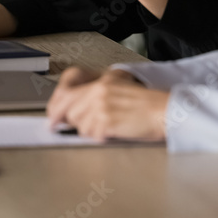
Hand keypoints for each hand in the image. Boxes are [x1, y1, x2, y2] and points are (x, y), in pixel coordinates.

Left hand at [46, 66, 168, 141]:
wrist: (164, 111)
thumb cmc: (147, 104)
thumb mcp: (121, 86)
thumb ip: (98, 92)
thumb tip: (75, 108)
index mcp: (102, 80)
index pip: (67, 86)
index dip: (56, 101)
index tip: (53, 114)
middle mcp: (99, 90)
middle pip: (67, 107)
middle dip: (64, 119)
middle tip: (59, 127)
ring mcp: (101, 105)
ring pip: (78, 123)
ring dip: (86, 130)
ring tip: (103, 128)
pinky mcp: (106, 121)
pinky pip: (90, 134)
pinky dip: (97, 137)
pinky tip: (110, 133)